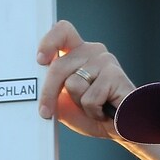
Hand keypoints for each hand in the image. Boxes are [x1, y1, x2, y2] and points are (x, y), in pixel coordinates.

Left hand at [37, 20, 133, 139]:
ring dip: (79, 104)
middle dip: (48, 92)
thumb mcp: (65, 104)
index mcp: (79, 53)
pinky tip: (103, 112)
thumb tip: (37, 87)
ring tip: (93, 108)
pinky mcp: (115, 74)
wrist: (123, 127)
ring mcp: (105, 61)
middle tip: (45, 112)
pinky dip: (93, 111)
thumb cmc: (95, 114)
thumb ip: (52, 91)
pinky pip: (90, 97)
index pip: (63, 31)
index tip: (40, 60)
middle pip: (58, 66)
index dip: (48, 42)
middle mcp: (92, 51)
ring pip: (72, 83)